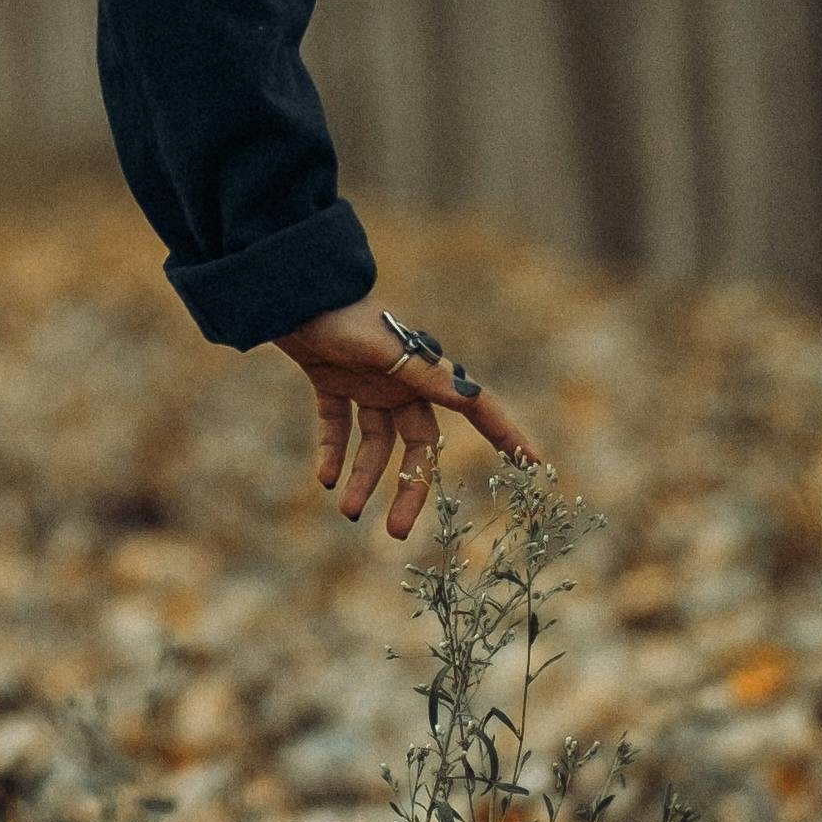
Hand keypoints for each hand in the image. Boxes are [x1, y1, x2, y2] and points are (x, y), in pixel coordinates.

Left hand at [273, 295, 544, 540]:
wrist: (289, 289)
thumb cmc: (340, 314)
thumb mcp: (383, 347)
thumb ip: (423, 373)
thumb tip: (471, 394)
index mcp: (422, 371)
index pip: (474, 407)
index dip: (505, 433)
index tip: (532, 463)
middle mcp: (400, 381)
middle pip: (417, 446)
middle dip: (409, 488)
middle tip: (395, 532)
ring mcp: (366, 382)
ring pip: (375, 444)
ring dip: (362, 477)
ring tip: (346, 510)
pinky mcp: (330, 379)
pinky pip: (337, 425)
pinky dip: (332, 452)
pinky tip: (324, 480)